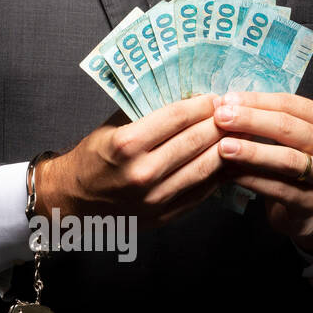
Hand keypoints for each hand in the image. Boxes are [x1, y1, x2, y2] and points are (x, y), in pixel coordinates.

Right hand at [36, 95, 227, 228]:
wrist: (74, 200)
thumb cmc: (93, 158)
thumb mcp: (113, 127)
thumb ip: (148, 114)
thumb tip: (189, 97)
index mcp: (126, 145)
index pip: (177, 117)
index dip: (202, 104)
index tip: (216, 96)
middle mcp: (142, 173)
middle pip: (195, 142)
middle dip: (220, 123)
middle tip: (235, 112)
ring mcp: (155, 198)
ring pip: (204, 168)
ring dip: (226, 148)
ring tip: (238, 134)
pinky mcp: (163, 215)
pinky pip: (200, 192)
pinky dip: (217, 174)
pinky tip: (227, 160)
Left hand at [212, 91, 312, 252]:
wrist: (303, 205)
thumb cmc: (287, 159)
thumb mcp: (282, 135)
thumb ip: (261, 118)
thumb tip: (221, 104)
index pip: (289, 104)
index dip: (256, 101)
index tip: (225, 100)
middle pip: (288, 128)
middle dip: (251, 121)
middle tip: (220, 118)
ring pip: (286, 159)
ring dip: (251, 152)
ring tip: (223, 147)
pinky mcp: (312, 202)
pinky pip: (278, 188)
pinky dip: (251, 179)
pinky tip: (229, 173)